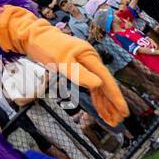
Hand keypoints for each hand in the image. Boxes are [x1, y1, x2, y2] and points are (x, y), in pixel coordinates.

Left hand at [0, 6, 126, 125]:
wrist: (34, 37)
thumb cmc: (47, 47)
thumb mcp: (61, 61)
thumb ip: (79, 73)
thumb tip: (99, 85)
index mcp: (90, 57)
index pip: (107, 80)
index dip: (116, 97)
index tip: (124, 112)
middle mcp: (91, 60)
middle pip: (105, 85)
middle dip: (112, 104)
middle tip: (118, 121)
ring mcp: (85, 64)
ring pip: (99, 87)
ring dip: (105, 103)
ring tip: (110, 120)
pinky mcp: (78, 68)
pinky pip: (91, 86)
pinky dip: (95, 97)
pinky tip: (99, 108)